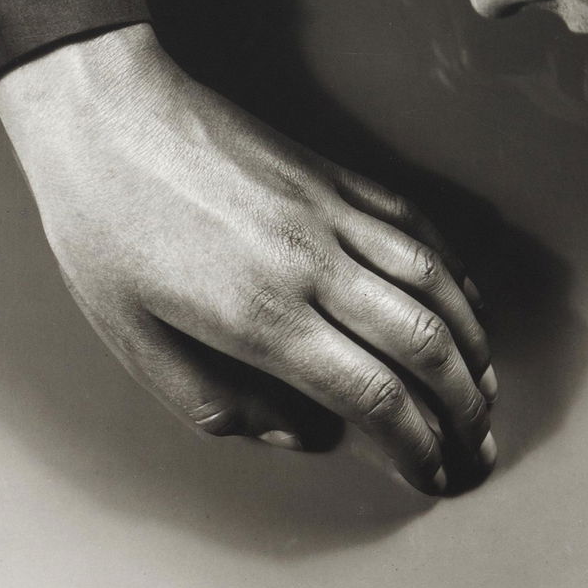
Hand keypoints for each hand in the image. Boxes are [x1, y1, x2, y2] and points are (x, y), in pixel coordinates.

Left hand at [0, 23, 496, 494]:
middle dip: (465, 407)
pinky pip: (414, 226)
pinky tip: (462, 301)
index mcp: (260, 315)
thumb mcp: (131, 338)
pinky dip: (451, 271)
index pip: (373, 395)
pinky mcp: (331, 174)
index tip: (434, 475)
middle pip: (424, 345)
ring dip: (472, 343)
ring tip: (484, 387)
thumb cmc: (103, 229)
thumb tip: (296, 433)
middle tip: (477, 446)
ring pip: (435, 284)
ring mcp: (329, 211)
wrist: (105, 112)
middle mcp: (312, 263)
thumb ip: (215, 402)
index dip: (418, 446)